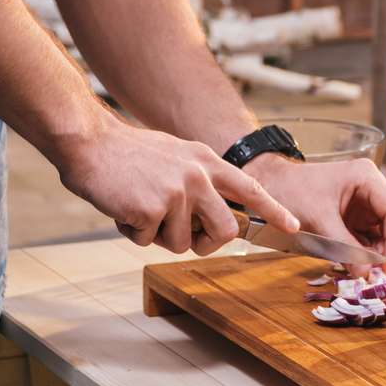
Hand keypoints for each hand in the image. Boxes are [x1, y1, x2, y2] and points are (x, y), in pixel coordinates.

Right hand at [55, 118, 299, 254]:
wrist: (91, 142)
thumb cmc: (130, 153)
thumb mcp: (178, 155)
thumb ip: (201, 180)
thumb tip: (214, 216)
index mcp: (208, 162)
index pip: (251, 189)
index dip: (274, 211)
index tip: (294, 228)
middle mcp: (199, 176)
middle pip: (225, 232)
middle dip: (206, 243)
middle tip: (183, 235)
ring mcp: (177, 193)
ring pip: (182, 243)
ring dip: (159, 236)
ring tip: (141, 207)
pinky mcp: (151, 209)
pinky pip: (148, 242)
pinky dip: (132, 232)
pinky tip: (123, 208)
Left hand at [248, 155, 385, 271]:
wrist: (272, 186)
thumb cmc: (292, 194)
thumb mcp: (318, 221)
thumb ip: (343, 248)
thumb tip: (365, 276)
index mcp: (367, 177)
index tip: (385, 268)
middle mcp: (375, 186)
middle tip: (382, 272)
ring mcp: (370, 200)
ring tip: (372, 270)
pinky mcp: (362, 214)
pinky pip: (379, 234)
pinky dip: (376, 250)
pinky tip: (365, 264)